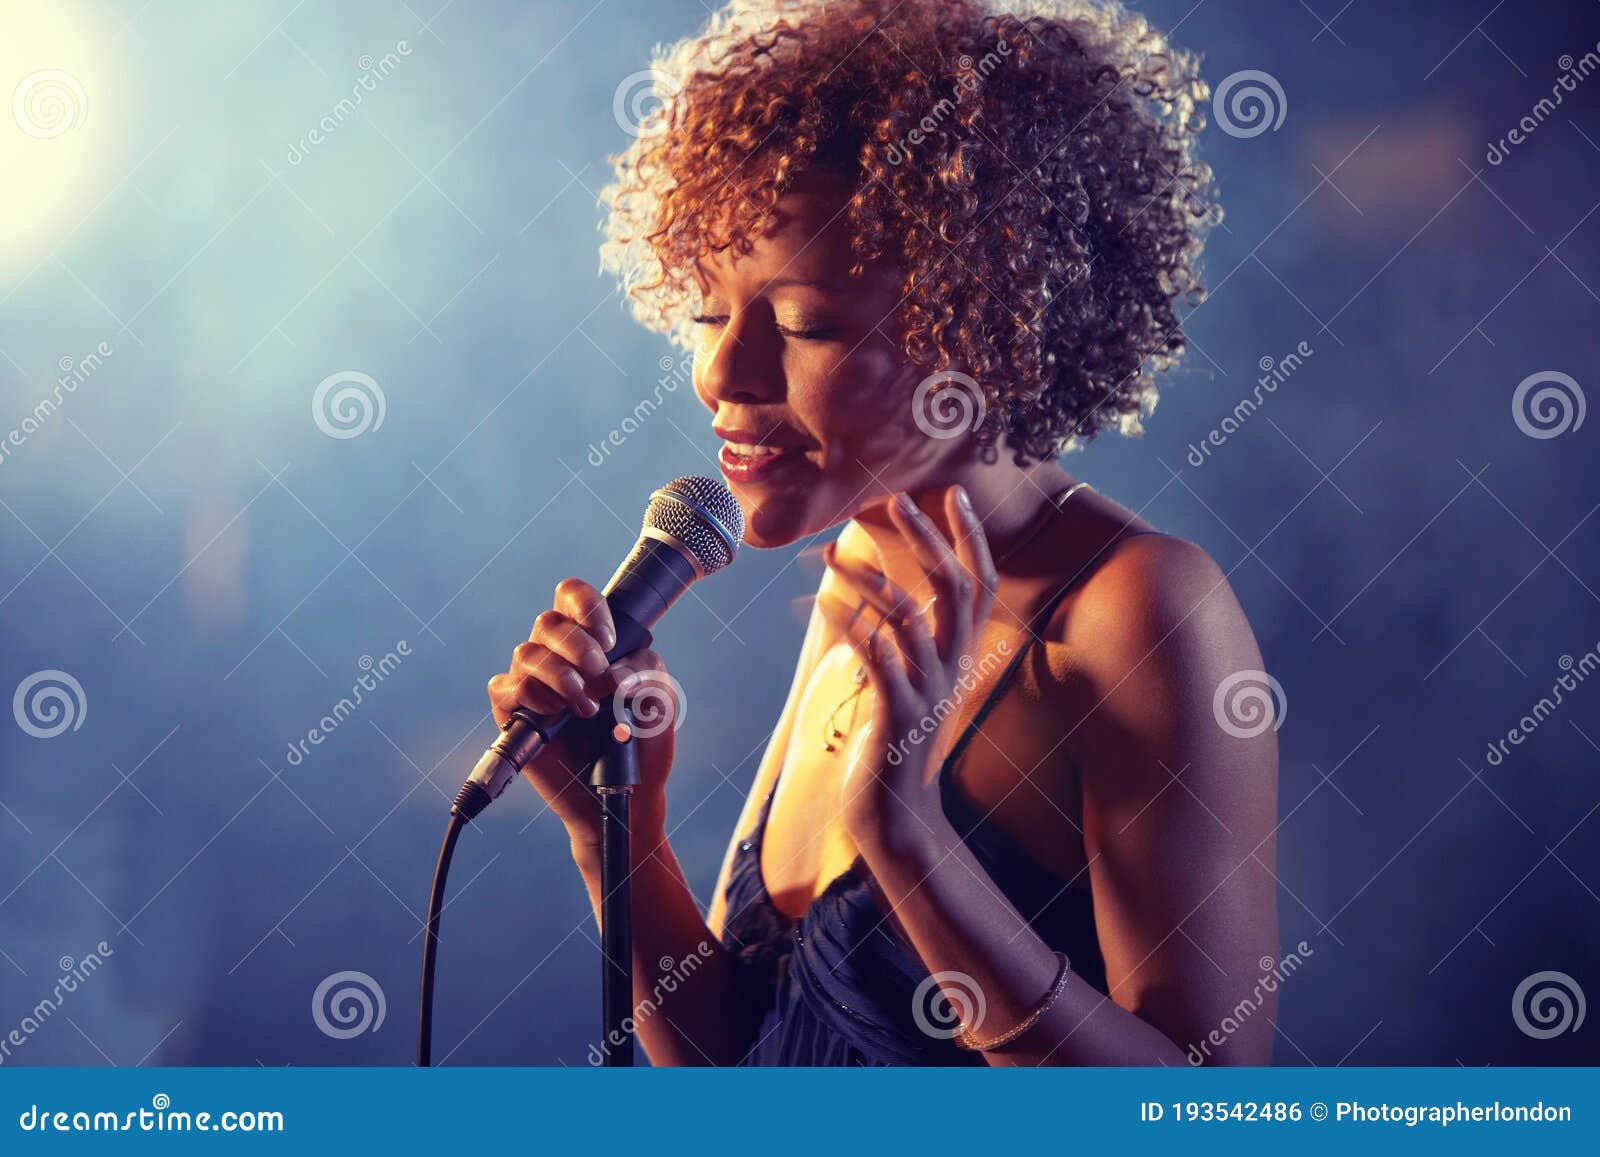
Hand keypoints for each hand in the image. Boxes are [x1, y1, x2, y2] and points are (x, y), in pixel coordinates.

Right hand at [487, 578, 680, 842]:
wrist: (626, 793)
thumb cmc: (642, 742)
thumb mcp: (660, 698)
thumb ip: (645, 670)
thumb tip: (611, 674)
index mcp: (591, 641)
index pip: (572, 596)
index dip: (585, 606)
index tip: (608, 640)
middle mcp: (557, 656)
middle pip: (549, 621)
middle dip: (578, 646)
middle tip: (599, 677)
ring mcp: (533, 683)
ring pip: (527, 652)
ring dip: (560, 676)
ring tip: (585, 707)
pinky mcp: (514, 712)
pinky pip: (505, 686)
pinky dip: (531, 695)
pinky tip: (555, 714)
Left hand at [815, 485, 997, 853]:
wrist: (895, 818)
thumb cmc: (892, 746)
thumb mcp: (905, 685)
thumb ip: (900, 644)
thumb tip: (869, 600)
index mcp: (958, 657)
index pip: (982, 585)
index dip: (972, 538)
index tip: (955, 493)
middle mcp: (952, 669)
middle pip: (956, 589)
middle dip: (929, 539)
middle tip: (896, 499)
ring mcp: (928, 693)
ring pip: (909, 617)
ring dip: (867, 578)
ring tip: (825, 556)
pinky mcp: (897, 717)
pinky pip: (877, 658)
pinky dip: (848, 624)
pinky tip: (818, 604)